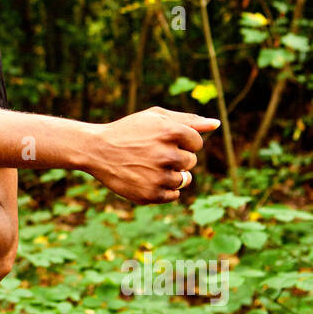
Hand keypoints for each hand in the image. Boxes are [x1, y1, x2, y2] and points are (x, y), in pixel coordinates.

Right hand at [87, 107, 219, 204]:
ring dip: (171, 174)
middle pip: (190, 161)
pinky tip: (148, 178)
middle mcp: (166, 154)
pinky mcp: (151, 195)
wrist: (97, 150)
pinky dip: (165, 189)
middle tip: (152, 153)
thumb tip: (216, 124)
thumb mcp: (156, 118)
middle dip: (176, 157)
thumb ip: (188, 120)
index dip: (182, 141)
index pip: (197, 142)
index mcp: (170, 131)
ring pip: (184, 180)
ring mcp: (158, 176)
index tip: (164, 140)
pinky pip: (174, 195)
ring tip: (149, 166)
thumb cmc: (130, 131)